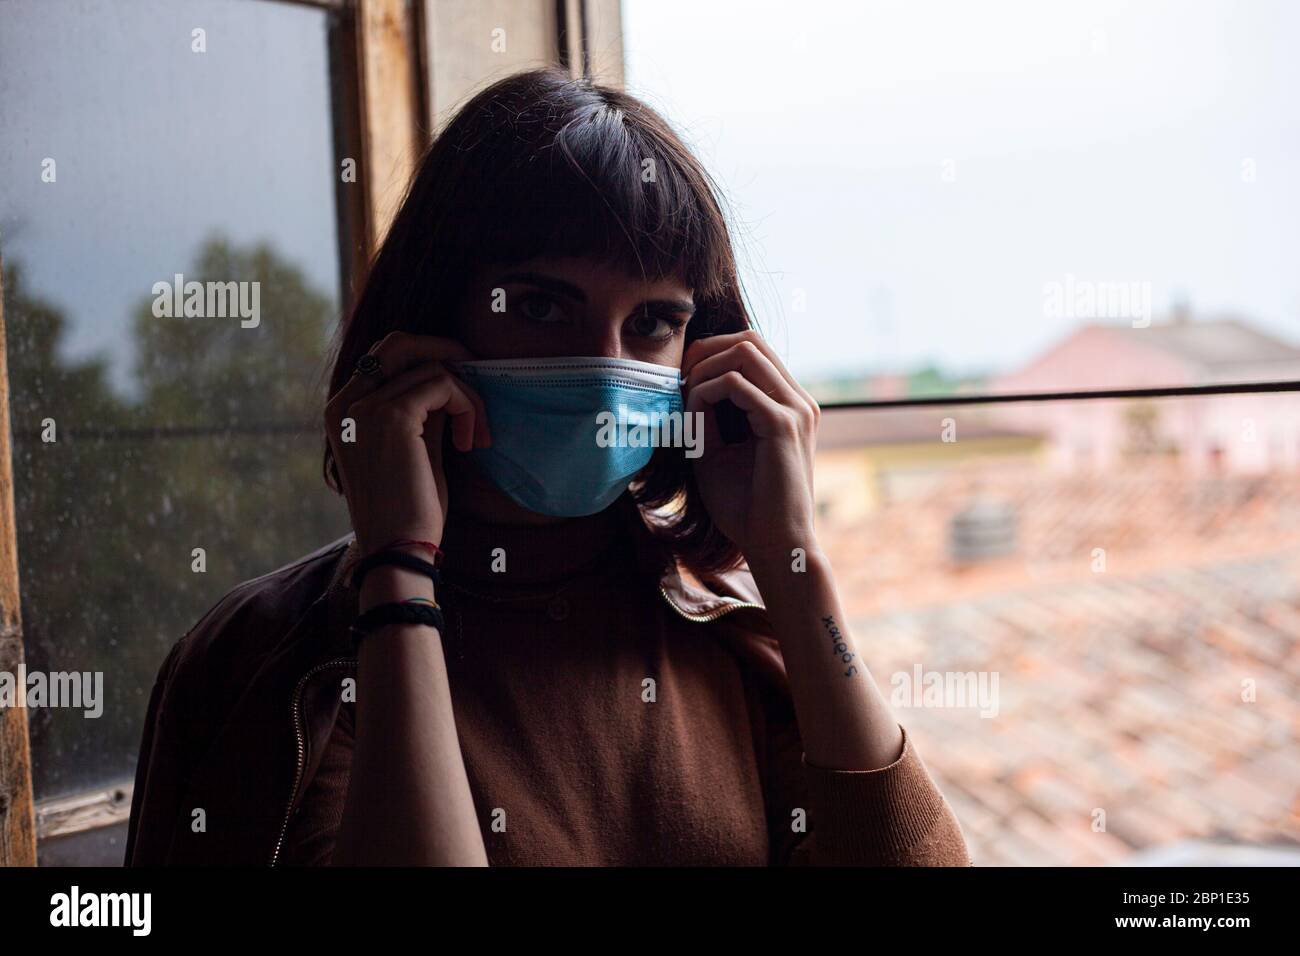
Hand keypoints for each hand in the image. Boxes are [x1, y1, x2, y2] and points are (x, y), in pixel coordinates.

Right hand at [324, 331, 489, 556]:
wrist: (398, 552)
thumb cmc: (409, 511)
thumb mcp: (414, 450)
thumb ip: (423, 412)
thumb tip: (449, 378)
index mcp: (342, 413)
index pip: (384, 357)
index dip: (428, 359)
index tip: (461, 387)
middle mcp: (345, 404)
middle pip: (398, 342)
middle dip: (445, 350)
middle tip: (477, 374)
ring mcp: (365, 407)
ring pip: (431, 366)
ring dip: (467, 397)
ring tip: (475, 436)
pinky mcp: (392, 415)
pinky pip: (443, 383)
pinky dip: (468, 406)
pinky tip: (471, 443)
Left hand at [682, 330, 820, 559]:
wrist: (774, 545)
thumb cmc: (747, 507)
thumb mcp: (717, 453)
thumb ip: (706, 418)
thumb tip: (685, 387)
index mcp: (788, 404)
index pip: (752, 350)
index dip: (711, 355)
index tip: (682, 384)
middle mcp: (798, 400)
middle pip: (750, 339)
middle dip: (705, 351)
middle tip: (678, 380)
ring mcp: (795, 409)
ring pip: (745, 351)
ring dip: (704, 369)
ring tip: (685, 398)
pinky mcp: (783, 424)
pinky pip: (735, 384)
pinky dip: (705, 393)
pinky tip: (693, 420)